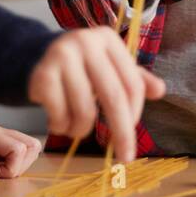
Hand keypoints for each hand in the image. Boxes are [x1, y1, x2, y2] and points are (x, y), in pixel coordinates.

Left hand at [0, 123, 44, 179]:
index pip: (18, 148)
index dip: (12, 168)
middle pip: (30, 146)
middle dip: (20, 166)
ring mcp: (3, 134)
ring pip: (31, 146)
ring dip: (22, 163)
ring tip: (0, 171)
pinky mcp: (4, 140)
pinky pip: (24, 148)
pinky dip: (19, 161)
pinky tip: (1, 167)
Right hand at [27, 27, 165, 162]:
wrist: (34, 56)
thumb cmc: (81, 66)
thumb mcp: (109, 66)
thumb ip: (135, 78)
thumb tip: (161, 91)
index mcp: (108, 39)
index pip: (132, 84)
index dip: (135, 115)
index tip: (131, 136)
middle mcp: (86, 42)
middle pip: (113, 97)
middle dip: (122, 132)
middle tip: (125, 157)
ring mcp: (62, 56)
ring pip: (84, 110)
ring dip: (82, 130)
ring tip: (76, 129)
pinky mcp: (42, 74)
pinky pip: (59, 114)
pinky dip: (61, 127)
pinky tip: (58, 122)